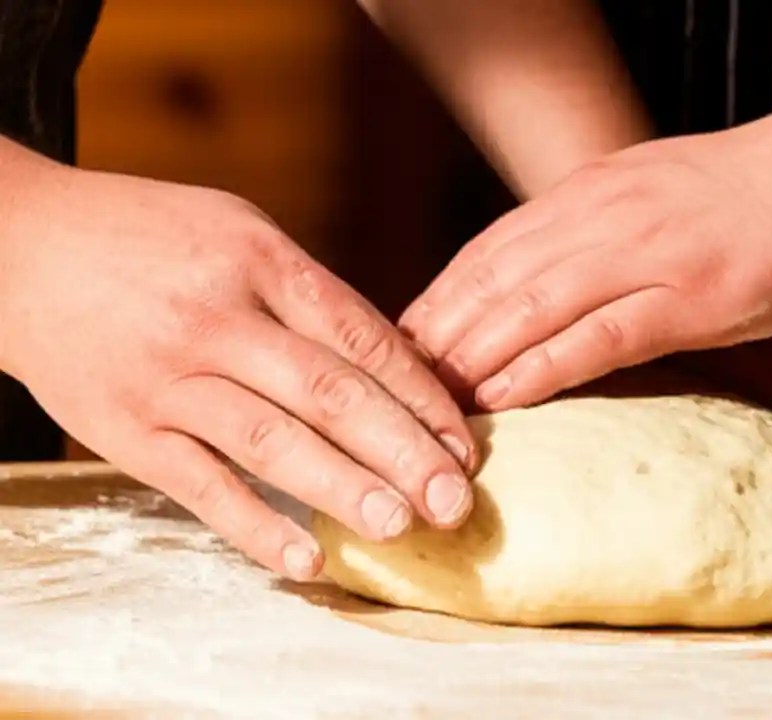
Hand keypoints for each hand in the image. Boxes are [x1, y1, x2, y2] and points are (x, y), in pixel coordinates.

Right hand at [0, 163, 476, 579]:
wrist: (19, 244)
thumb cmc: (148, 237)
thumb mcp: (239, 231)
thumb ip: (309, 293)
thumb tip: (392, 365)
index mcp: (261, 261)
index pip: (361, 337)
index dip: (420, 395)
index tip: (464, 442)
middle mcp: (219, 319)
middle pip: (328, 392)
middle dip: (401, 451)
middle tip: (455, 501)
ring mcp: (168, 377)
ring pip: (269, 441)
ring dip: (342, 488)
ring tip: (402, 527)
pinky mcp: (123, 428)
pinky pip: (197, 484)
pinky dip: (253, 525)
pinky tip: (305, 557)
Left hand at [400, 105, 771, 410]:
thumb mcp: (673, 196)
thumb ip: (617, 230)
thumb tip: (575, 275)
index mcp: (598, 191)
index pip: (490, 249)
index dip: (437, 301)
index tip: (397, 348)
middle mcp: (607, 214)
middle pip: (491, 280)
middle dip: (434, 338)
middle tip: (385, 392)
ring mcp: (649, 250)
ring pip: (529, 307)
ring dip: (468, 360)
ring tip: (421, 409)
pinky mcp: (695, 291)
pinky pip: (599, 334)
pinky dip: (541, 367)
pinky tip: (502, 400)